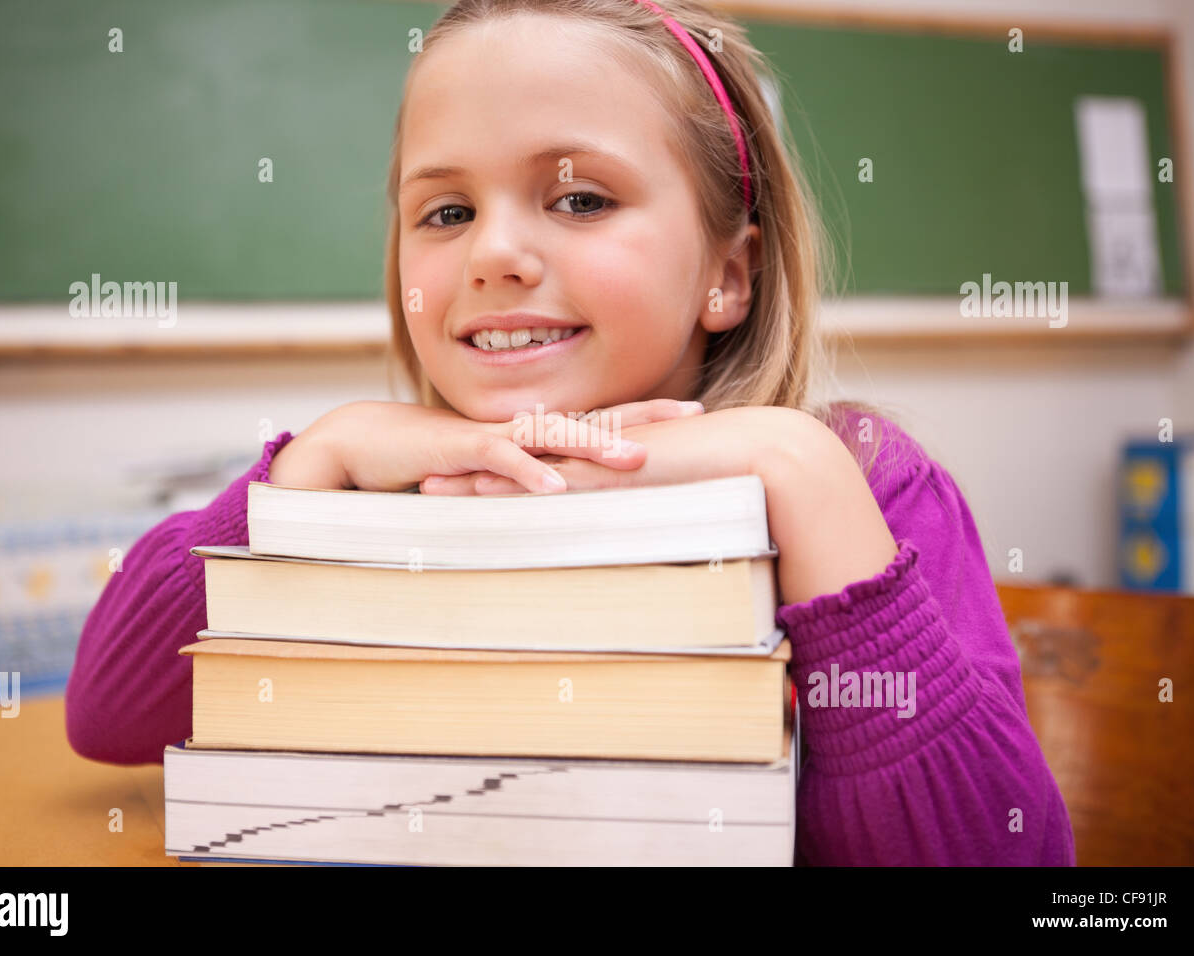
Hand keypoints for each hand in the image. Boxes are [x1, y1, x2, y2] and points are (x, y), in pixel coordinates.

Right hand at [416, 398, 706, 494]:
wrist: (373, 443)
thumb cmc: (437, 461)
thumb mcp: (496, 474)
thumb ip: (532, 481)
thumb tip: (572, 501)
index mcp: (535, 431)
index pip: (600, 418)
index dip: (645, 414)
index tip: (692, 413)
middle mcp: (522, 426)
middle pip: (592, 416)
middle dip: (643, 416)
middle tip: (694, 414)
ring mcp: (494, 433)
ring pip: (554, 435)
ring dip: (596, 445)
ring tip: (637, 459)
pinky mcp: (462, 449)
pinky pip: (501, 459)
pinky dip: (529, 473)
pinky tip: (556, 489)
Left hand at [418, 403, 899, 604]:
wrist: (768, 454)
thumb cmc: (735, 478)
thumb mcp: (682, 498)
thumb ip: (657, 512)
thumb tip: (649, 533)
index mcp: (610, 455)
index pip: (545, 457)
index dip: (502, 467)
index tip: (464, 478)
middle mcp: (598, 451)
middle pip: (520, 454)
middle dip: (471, 465)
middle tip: (425, 476)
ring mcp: (604, 457)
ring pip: (524, 462)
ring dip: (477, 476)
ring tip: (429, 485)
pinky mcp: (614, 469)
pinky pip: (554, 477)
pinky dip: (514, 485)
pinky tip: (479, 495)